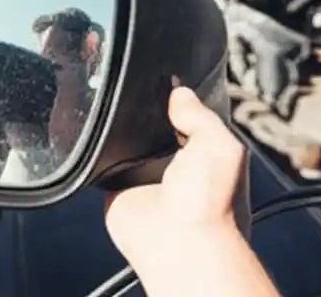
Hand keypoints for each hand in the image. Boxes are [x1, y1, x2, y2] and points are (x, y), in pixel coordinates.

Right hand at [104, 87, 277, 296]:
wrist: (180, 241)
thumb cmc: (211, 202)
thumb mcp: (219, 143)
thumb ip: (200, 114)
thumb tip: (178, 92)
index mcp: (204, 154)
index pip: (188, 116)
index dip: (178, 100)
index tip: (163, 79)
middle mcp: (174, 164)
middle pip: (154, 125)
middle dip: (147, 113)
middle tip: (138, 97)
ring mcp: (144, 175)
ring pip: (127, 139)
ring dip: (123, 131)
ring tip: (121, 117)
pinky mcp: (117, 185)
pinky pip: (104, 160)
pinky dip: (101, 149)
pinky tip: (104, 137)